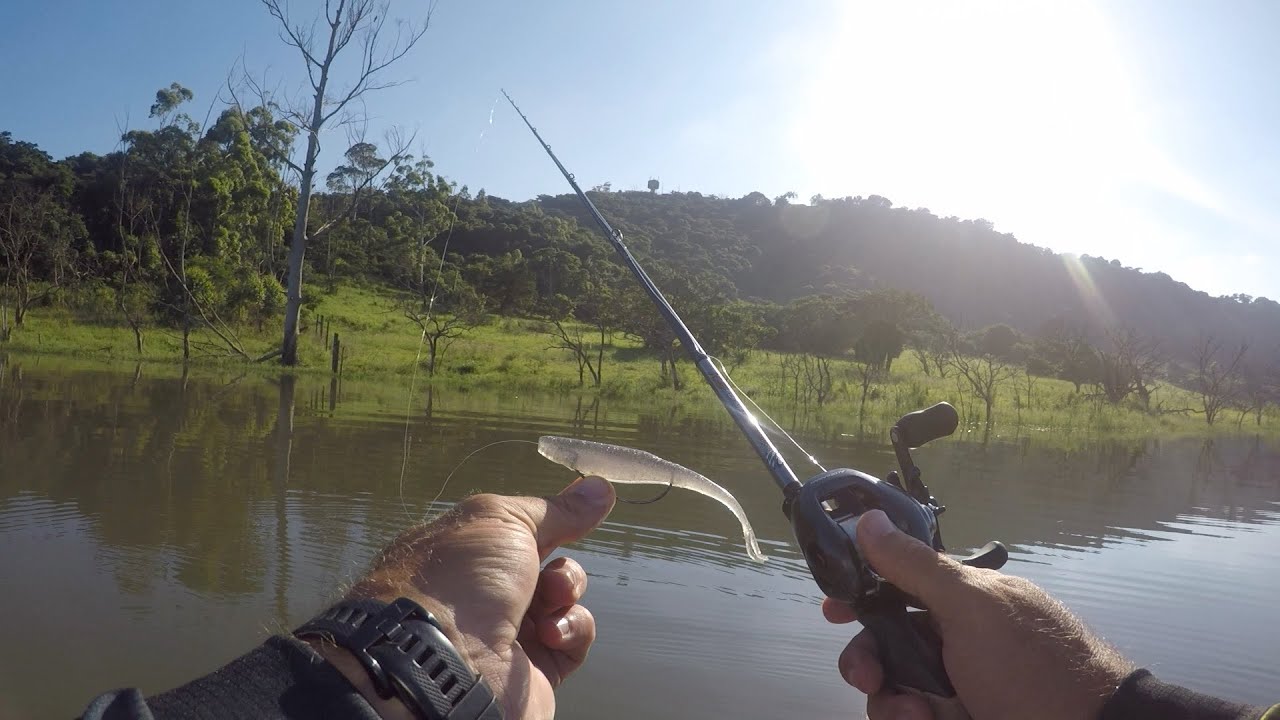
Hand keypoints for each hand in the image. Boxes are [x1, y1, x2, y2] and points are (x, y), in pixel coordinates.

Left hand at [308, 475, 615, 719]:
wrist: (447, 667)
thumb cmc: (460, 581)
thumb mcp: (503, 521)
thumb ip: (556, 509)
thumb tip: (599, 488)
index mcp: (458, 554)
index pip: (511, 528)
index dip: (548, 516)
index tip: (585, 503)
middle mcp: (478, 594)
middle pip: (543, 562)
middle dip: (558, 560)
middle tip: (550, 570)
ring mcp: (506, 634)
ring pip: (562, 597)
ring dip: (567, 590)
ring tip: (551, 600)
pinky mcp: (535, 670)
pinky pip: (573, 639)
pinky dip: (572, 629)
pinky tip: (553, 632)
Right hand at [824, 510, 1132, 719]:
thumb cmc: (1035, 669)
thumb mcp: (971, 608)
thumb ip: (914, 567)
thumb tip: (869, 519)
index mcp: (961, 602)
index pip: (897, 586)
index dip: (860, 594)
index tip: (832, 610)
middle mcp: (955, 644)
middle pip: (884, 644)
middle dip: (867, 660)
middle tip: (870, 677)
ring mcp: (957, 689)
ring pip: (892, 690)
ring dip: (891, 703)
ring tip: (917, 715)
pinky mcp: (955, 719)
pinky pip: (910, 716)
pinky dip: (909, 719)